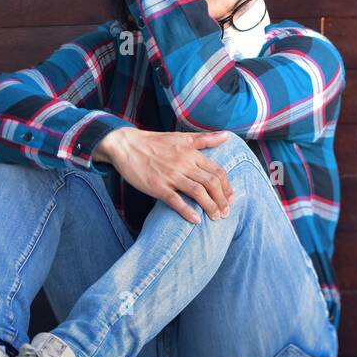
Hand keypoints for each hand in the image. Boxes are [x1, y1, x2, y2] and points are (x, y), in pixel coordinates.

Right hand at [94, 127, 233, 223]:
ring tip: (216, 217)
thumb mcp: (182, 137)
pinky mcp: (157, 187)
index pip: (217, 171)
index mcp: (192, 153)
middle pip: (211, 183)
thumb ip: (205, 139)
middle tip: (225, 212)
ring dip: (210, 207)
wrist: (126, 145)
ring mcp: (171, 176)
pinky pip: (176, 201)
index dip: (227, 187)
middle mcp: (184, 164)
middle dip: (222, 200)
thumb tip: (226, 136)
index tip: (230, 198)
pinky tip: (196, 220)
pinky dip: (188, 211)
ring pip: (198, 193)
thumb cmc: (155, 142)